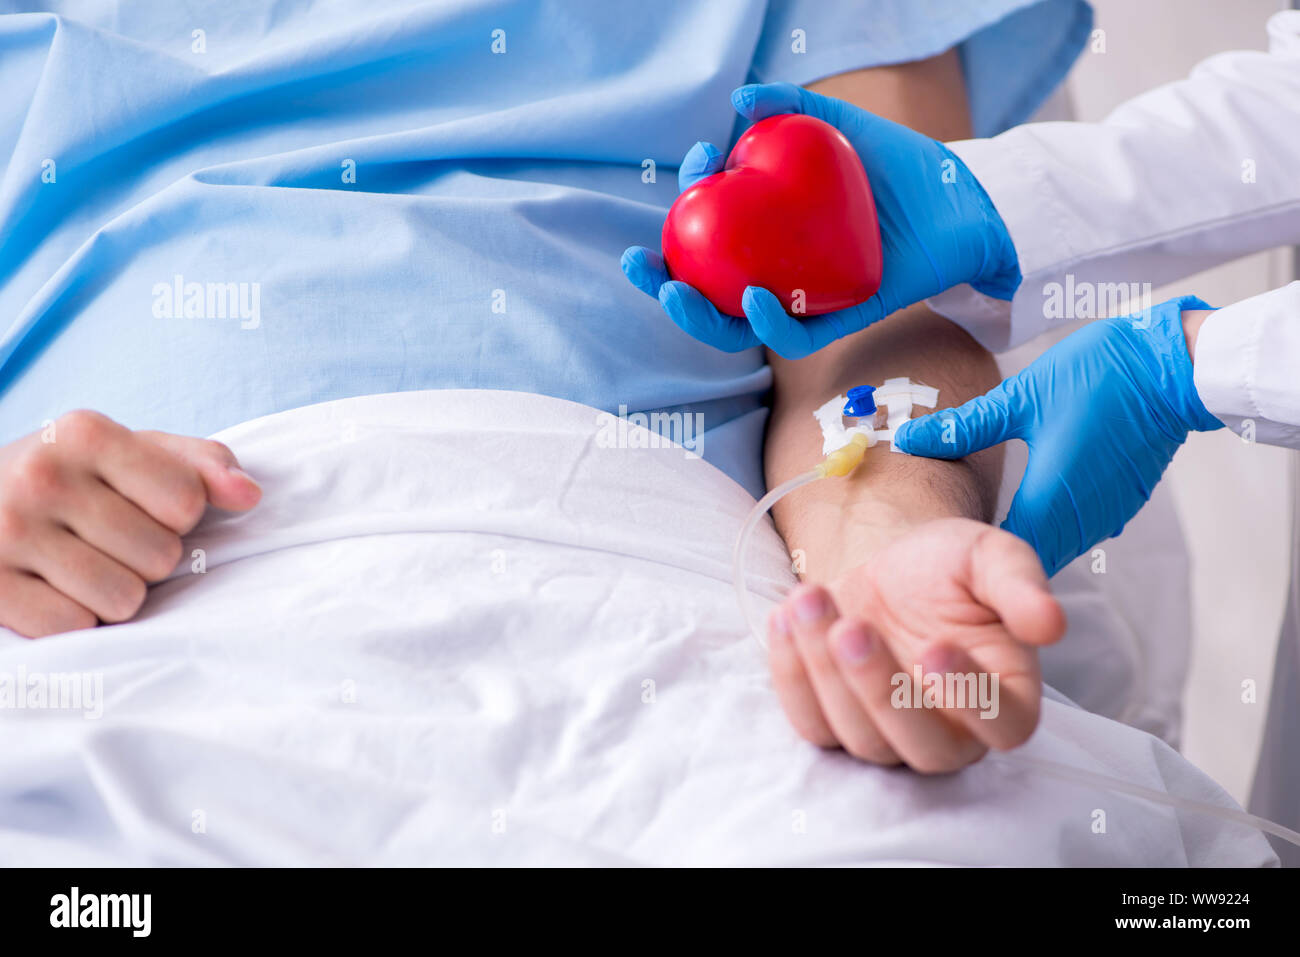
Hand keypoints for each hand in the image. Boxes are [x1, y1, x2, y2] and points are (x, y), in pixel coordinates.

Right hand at [0, 410, 261, 636]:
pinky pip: (75, 627)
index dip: (178, 516)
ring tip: (80, 567)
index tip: (141, 508)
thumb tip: (250, 494)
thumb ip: (202, 466)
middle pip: (161, 556)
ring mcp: (6, 532)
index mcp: (85, 433)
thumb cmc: (72, 479)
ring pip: (123, 599)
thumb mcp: (133, 453)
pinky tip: (51, 590)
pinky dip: (74, 619)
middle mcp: (41, 477)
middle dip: (145, 558)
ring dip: (114, 594)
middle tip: (103, 542)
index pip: (188, 502)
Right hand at [622, 81, 1019, 357]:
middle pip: (706, 289)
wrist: (965, 198)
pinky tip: (753, 297)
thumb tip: (738, 99)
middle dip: (663, 282)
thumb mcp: (840, 126)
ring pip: (737, 324)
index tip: (697, 162)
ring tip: (676, 291)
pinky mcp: (841, 319)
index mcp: (768, 232)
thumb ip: (791, 107)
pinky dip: (769, 321)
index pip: (710, 230)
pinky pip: (795, 336)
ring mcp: (806, 299)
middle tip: (640, 265)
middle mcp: (779, 270)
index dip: (689, 202)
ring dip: (699, 316)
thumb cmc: (900, 164)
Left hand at [767, 518, 1063, 771]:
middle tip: (851, 628)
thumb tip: (1051, 623)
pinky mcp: (837, 726)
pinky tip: (785, 618)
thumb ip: (1020, 586)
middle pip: (922, 747)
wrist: (890, 564)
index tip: (934, 647)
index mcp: (1008, 697)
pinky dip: (790, 673)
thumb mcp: (989, 556)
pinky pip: (810, 723)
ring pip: (859, 735)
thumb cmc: (949, 566)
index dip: (970, 696)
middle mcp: (954, 733)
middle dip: (878, 689)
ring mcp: (891, 737)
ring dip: (825, 669)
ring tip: (810, 598)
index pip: (1003, 724)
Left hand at [895, 296, 1223, 575]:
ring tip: (981, 525)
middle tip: (947, 545)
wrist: (1177, 367)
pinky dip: (1050, 521)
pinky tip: (1028, 501)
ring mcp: (1106, 515)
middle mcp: (1081, 521)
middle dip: (992, 552)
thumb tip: (905, 439)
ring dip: (1022, 538)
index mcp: (1051, 502)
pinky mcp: (1121, 502)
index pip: (999, 555)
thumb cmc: (1100, 376)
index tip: (935, 550)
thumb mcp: (1021, 397)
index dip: (968, 555)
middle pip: (1026, 555)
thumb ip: (963, 427)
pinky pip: (1076, 527)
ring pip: (1053, 544)